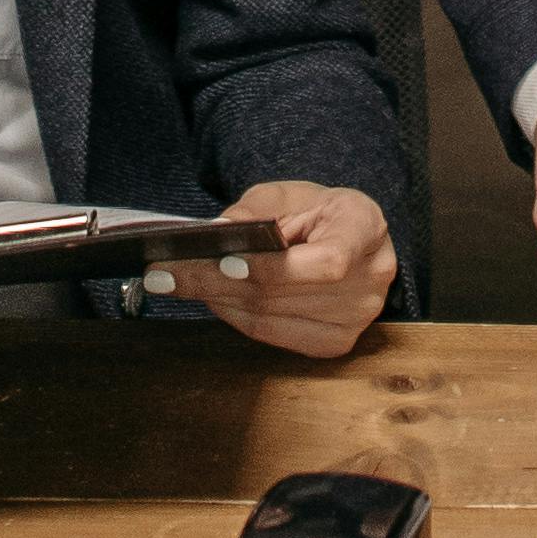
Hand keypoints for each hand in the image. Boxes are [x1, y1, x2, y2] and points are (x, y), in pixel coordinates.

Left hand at [164, 180, 397, 357]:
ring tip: (176, 282)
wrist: (343, 236)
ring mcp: (356, 319)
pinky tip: (211, 297)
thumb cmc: (316, 210)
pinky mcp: (334, 343)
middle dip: (217, 281)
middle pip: (283, 293)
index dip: (274, 267)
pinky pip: (272, 335)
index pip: (325, 263)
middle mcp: (370, 280)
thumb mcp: (286, 194)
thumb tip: (213, 235)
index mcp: (366, 229)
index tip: (222, 260)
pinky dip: (235, 316)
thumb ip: (252, 212)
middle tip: (165, 272)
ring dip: (217, 300)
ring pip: (270, 318)